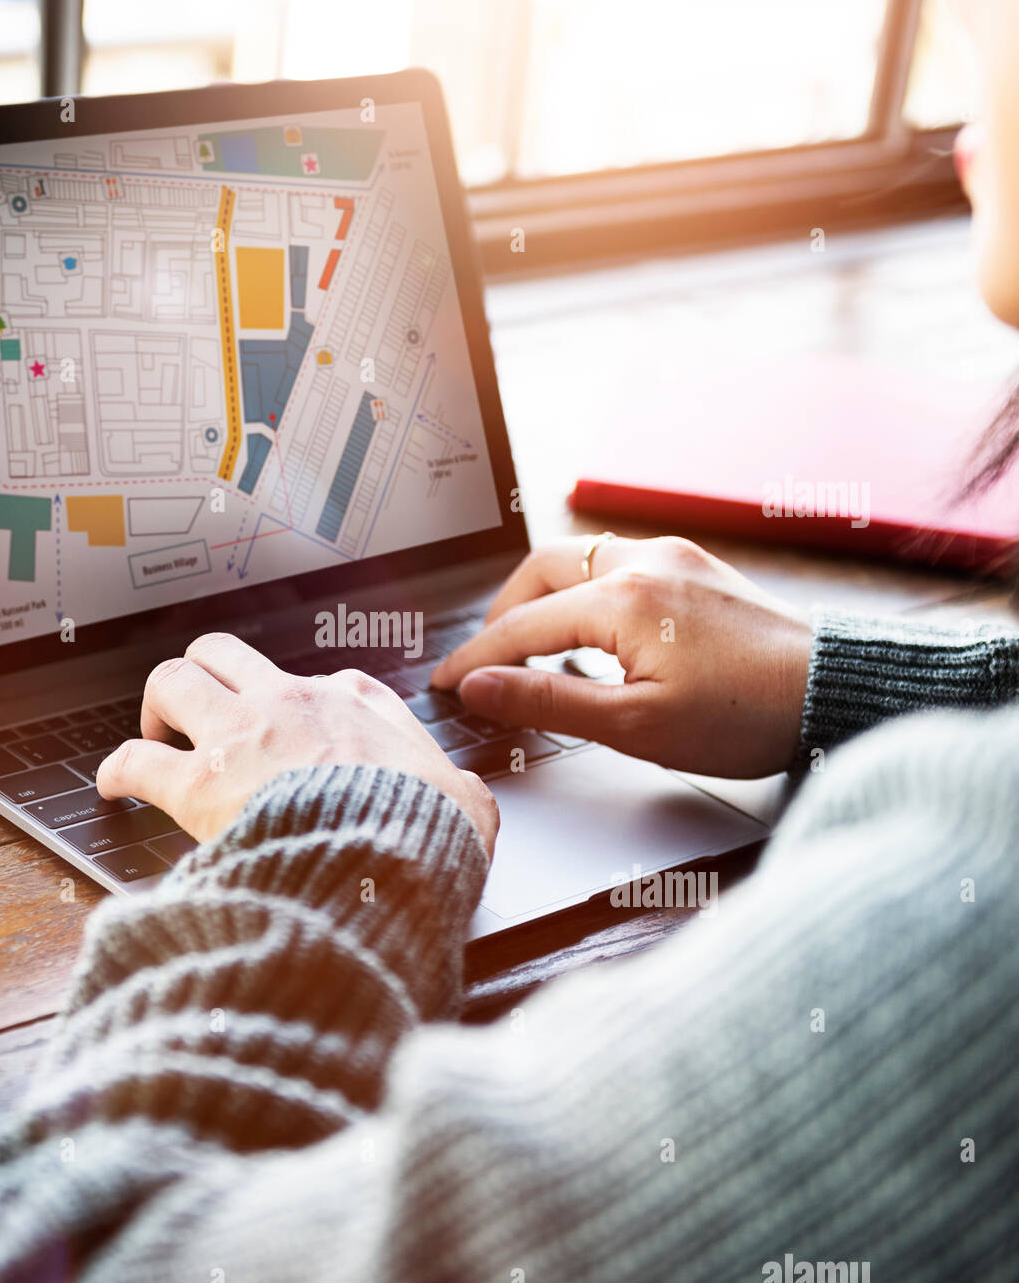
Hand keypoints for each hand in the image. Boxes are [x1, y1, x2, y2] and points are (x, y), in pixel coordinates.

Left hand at [97, 632, 497, 853]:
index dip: (293, 709)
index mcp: (355, 704)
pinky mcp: (200, 781)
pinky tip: (112, 785)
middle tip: (198, 717)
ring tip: (155, 737)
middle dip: (204, 677)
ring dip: (158, 706)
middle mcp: (291, 702)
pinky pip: (137, 759)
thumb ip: (453, 789)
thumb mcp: (464, 800)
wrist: (394, 861)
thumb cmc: (429, 833)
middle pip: (224, 654)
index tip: (287, 737)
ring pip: (173, 678)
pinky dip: (118, 769)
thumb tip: (462, 803)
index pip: (315, 684)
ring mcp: (241, 734)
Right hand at [430, 535, 811, 777]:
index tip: (445, 684)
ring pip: (580, 559)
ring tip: (533, 649)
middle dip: (504, 614)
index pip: (521, 627)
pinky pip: (618, 562)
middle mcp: (644, 560)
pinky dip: (585, 591)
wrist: (836, 693)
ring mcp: (674, 557)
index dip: (475, 659)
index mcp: (622, 598)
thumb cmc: (747, 715)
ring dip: (545, 597)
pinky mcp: (697, 567)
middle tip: (487, 663)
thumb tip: (479, 687)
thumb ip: (547, 701)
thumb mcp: (634, 725)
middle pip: (541, 570)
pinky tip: (591, 633)